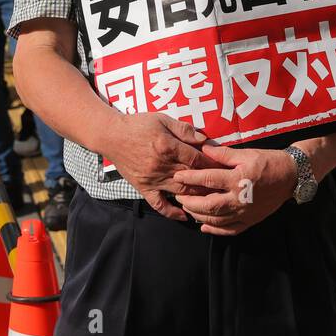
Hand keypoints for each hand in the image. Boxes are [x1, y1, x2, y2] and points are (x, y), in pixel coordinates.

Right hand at [103, 113, 220, 220]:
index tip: (224, 167)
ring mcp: (152, 179)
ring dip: (197, 196)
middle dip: (210, 181)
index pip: (197, 159)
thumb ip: (184, 129)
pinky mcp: (144, 188)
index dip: (212, 164)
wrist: (111, 135)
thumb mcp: (162, 119)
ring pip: (181, 191)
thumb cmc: (138, 124)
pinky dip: (172, 212)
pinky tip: (185, 215)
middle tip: (225, 185)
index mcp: (168, 147)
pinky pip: (159, 204)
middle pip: (192, 177)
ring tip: (212, 199)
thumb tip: (204, 140)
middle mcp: (161, 166)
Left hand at [172, 144, 296, 234]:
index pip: (208, 179)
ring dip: (199, 216)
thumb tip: (203, 148)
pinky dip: (215, 230)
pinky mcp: (251, 220)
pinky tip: (204, 227)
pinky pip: (230, 230)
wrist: (291, 176)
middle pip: (208, 205)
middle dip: (190, 202)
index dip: (190, 178)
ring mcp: (245, 212)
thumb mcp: (246, 153)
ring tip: (188, 209)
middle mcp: (240, 198)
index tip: (177, 176)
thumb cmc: (269, 161)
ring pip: (216, 219)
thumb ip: (223, 153)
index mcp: (238, 179)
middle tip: (178, 196)